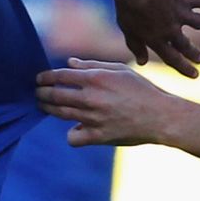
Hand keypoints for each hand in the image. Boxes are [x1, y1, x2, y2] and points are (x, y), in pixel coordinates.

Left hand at [37, 59, 173, 146]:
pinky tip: (76, 129)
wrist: (161, 117)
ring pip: (60, 113)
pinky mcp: (98, 136)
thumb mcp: (120, 70)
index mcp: (96, 78)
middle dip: (42, 93)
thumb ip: (92, 65)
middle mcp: (91, 98)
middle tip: (38, 93)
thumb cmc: (143, 90)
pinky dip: (72, 134)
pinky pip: (73, 138)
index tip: (39, 79)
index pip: (60, 76)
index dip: (45, 77)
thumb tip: (69, 63)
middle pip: (54, 95)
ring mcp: (93, 118)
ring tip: (47, 106)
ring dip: (49, 109)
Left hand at [113, 0, 199, 77]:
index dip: (184, 68)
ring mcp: (181, 13)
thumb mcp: (127, 27)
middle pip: (185, 45)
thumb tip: (142, 63)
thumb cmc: (128, 2)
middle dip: (194, 54)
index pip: (172, 59)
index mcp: (156, 38)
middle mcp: (171, 29)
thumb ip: (135, 45)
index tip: (195, 75)